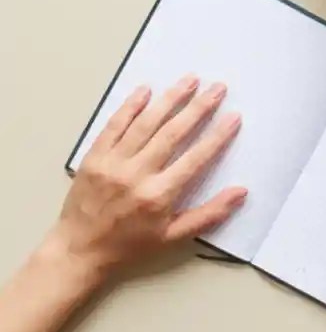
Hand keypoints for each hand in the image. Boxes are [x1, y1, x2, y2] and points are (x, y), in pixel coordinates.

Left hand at [47, 75, 246, 284]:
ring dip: (169, 99)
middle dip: (198, 108)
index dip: (217, 136)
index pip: (196, 158)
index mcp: (159, 195)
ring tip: (189, 80)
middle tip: (217, 88)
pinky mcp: (94, 157)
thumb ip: (209, 214)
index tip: (233, 117)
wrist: (78, 250)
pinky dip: (130, 106)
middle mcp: (136, 175)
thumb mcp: (173, 237)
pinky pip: (114, 125)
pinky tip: (145, 90)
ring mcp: (113, 163)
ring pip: (145, 123)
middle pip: (172, 133)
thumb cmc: (129, 245)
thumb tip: (241, 193)